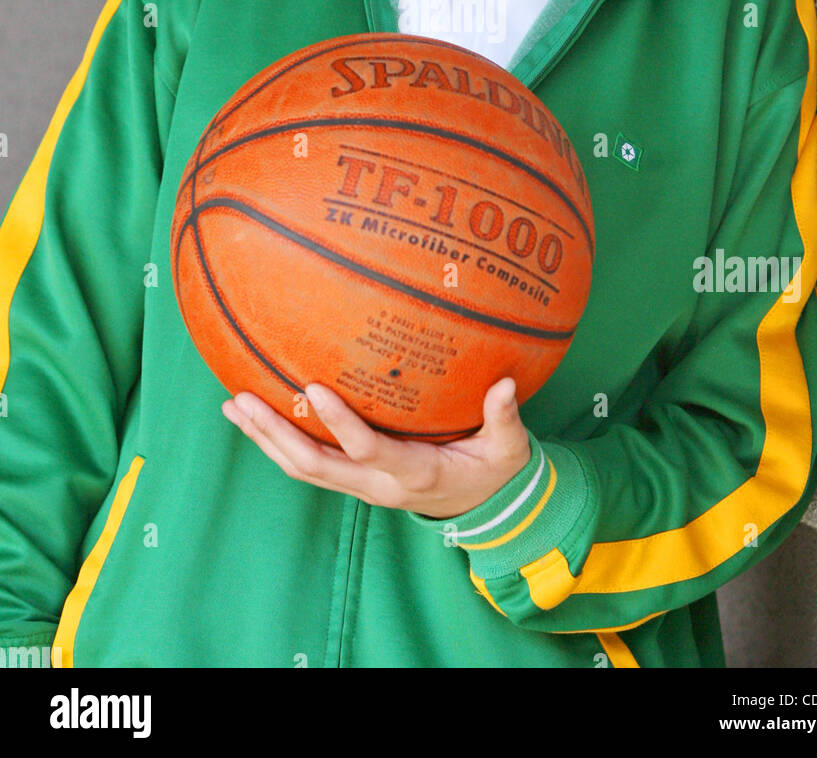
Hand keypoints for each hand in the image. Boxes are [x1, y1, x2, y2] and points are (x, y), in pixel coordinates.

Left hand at [221, 376, 531, 518]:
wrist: (484, 508)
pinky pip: (308, 467)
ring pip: (302, 470)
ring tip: (233, 405)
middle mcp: (378, 485)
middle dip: (275, 434)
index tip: (312, 387)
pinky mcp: (354, 482)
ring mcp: (361, 488)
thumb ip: (503, 418)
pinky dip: (278, 443)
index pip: (367, 449)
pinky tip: (256, 417)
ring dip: (265, 439)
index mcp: (414, 473)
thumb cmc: (495, 470)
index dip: (338, 423)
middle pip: (314, 466)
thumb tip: (505, 384)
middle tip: (242, 398)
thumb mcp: (508, 448)